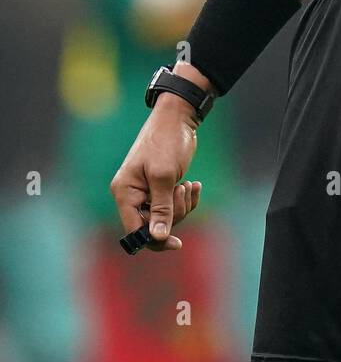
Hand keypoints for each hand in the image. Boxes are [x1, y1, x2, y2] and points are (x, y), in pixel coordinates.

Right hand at [110, 100, 202, 251]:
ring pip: (167, 216)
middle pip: (153, 225)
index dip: (154, 240)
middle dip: (174, 212)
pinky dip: (187, 198)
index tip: (177, 243)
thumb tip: (158, 238)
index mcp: (124, 193)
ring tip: (188, 184)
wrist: (178, 118)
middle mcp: (132, 195)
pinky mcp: (161, 188)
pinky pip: (174, 205)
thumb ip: (161, 208)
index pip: (135, 230)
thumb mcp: (164, 176)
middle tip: (182, 189)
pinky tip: (195, 185)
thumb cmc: (167, 142)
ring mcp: (147, 192)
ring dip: (182, 204)